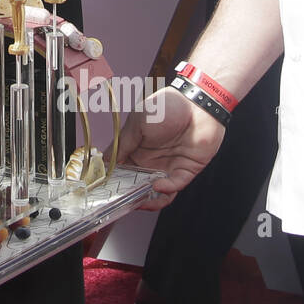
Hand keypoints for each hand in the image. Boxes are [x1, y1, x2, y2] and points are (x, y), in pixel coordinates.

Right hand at [118, 85, 224, 209]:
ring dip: (148, 198)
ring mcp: (168, 166)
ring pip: (155, 191)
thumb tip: (106, 162)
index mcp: (136, 148)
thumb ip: (122, 144)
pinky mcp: (186, 170)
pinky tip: (158, 186)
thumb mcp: (137, 123)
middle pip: (137, 184)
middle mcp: (151, 160)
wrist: (198, 103)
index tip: (107, 190)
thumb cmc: (166, 106)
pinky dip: (165, 190)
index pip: (122, 170)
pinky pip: (174, 186)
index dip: (114, 180)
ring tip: (141, 200)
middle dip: (130, 195)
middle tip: (123, 201)